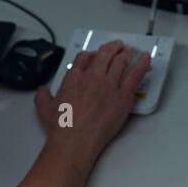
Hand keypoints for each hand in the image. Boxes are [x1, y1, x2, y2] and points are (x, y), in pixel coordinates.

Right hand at [34, 40, 150, 159]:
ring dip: (125, 53)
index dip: (90, 54)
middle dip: (111, 48)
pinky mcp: (123, 96)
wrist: (75, 140)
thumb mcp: (44, 108)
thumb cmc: (62, 127)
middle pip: (105, 55)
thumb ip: (43, 95)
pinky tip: (145, 58)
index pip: (84, 57)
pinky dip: (141, 65)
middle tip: (116, 46)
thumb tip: (42, 90)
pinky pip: (135, 76)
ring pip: (120, 62)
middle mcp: (93, 77)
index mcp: (74, 77)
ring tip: (127, 50)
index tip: (93, 55)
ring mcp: (110, 85)